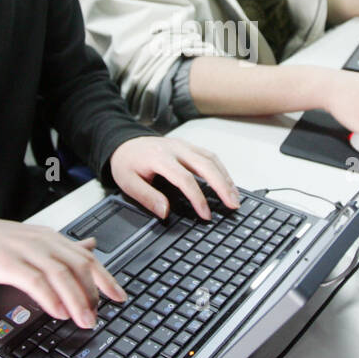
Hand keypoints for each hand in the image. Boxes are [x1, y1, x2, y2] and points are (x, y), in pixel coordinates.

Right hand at [0, 218, 125, 328]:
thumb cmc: (1, 243)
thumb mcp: (37, 241)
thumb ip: (64, 247)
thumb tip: (91, 246)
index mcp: (53, 238)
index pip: (87, 257)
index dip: (106, 278)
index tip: (119, 297)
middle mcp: (44, 242)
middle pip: (78, 266)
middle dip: (92, 293)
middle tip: (97, 316)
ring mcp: (26, 251)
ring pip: (61, 274)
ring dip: (76, 299)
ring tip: (83, 319)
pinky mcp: (8, 263)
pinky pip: (35, 281)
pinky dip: (50, 297)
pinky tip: (58, 311)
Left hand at [109, 135, 239, 220]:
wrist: (124, 143)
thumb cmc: (127, 163)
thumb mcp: (128, 183)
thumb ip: (146, 197)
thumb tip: (165, 211)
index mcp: (159, 158)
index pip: (184, 178)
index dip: (198, 198)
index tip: (206, 214)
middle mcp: (175, 149)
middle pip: (205, 165)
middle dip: (222, 186)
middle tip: (233, 204)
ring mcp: (183, 145)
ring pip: (211, 159)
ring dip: (225, 177)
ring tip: (234, 197)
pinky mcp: (188, 146)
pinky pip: (209, 156)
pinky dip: (221, 169)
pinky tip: (227, 182)